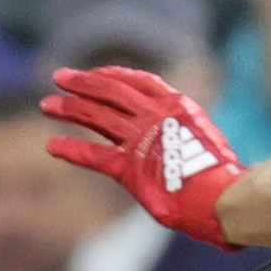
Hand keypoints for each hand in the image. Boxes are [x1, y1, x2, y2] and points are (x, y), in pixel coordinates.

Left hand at [41, 64, 242, 247]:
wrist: (224, 197)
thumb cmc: (221, 177)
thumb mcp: (202, 141)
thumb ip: (180, 135)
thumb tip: (174, 142)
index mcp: (176, 106)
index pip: (139, 81)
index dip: (113, 75)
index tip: (94, 74)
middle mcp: (155, 117)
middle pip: (110, 92)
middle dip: (82, 84)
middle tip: (59, 77)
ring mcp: (139, 140)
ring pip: (96, 116)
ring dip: (69, 109)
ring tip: (46, 104)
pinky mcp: (128, 168)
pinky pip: (93, 154)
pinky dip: (71, 148)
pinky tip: (52, 146)